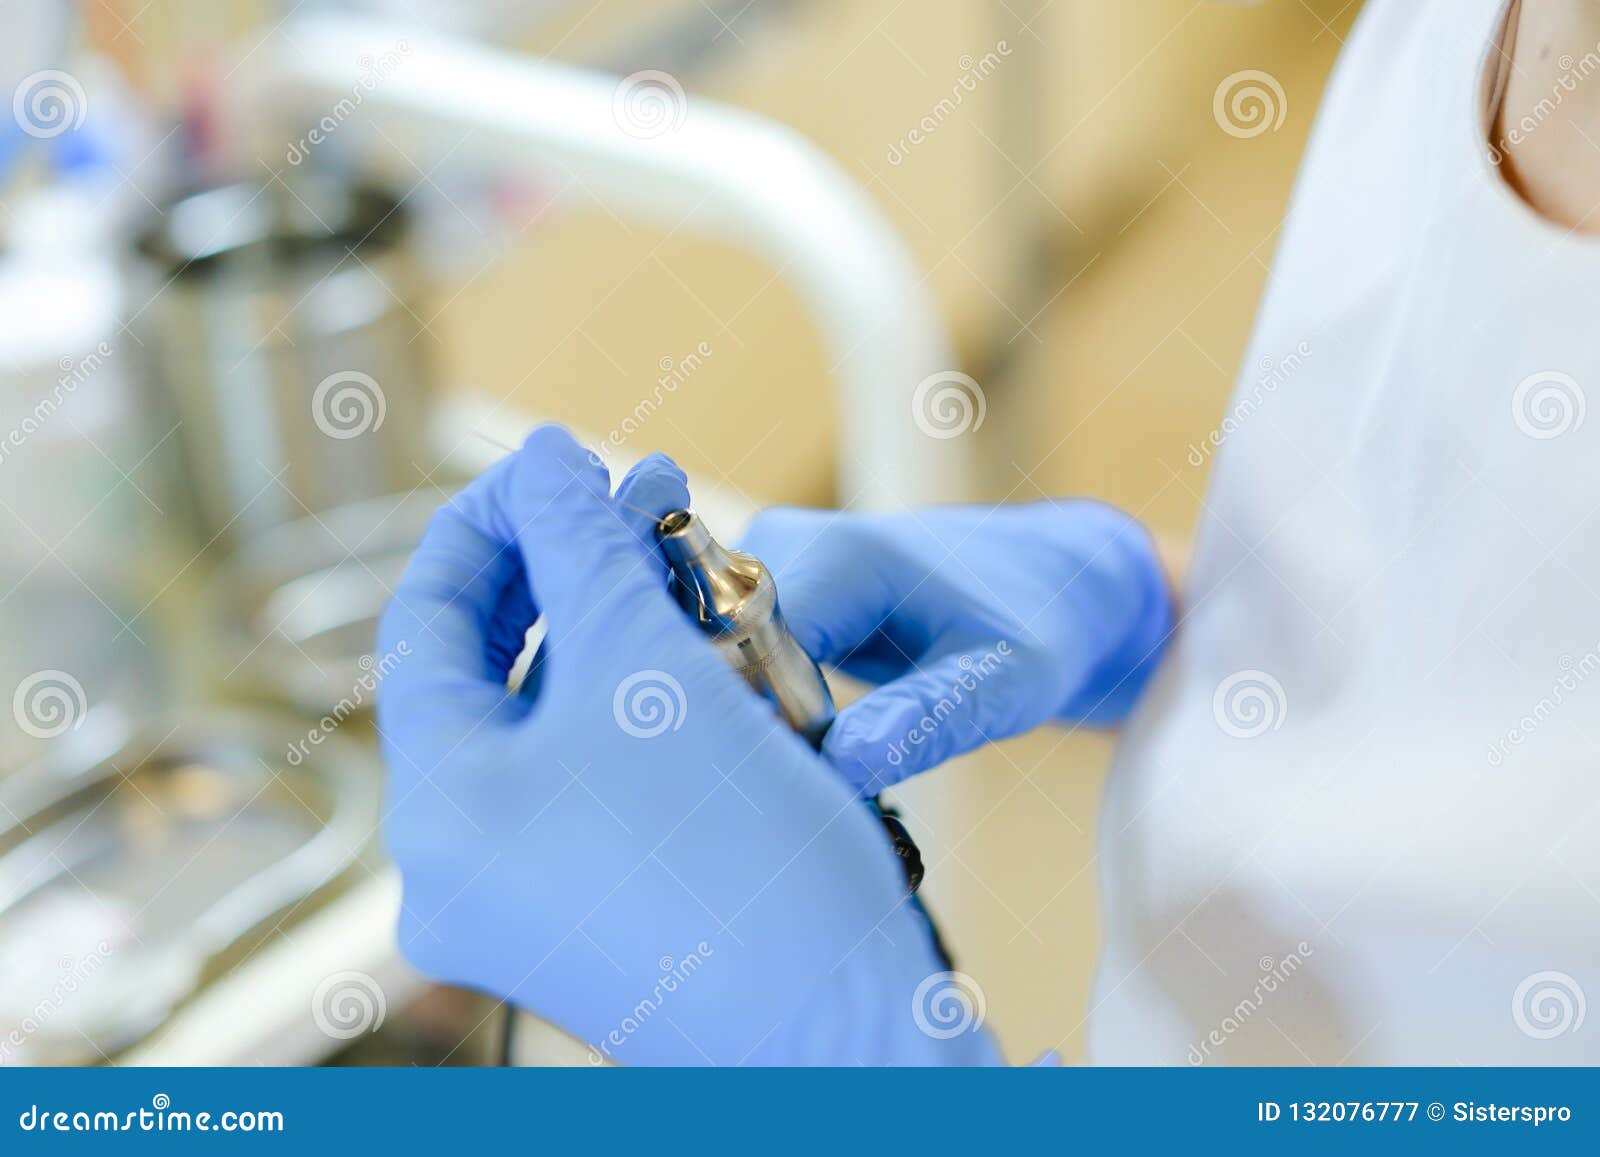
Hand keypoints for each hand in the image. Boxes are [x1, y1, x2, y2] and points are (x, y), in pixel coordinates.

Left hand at [375, 427, 999, 1065]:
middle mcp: (450, 868)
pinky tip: (684, 651)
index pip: (422, 619)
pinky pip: (577, 781)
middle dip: (555, 566)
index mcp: (437, 810)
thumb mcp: (651, 665)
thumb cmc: (753, 863)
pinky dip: (621, 708)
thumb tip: (541, 458)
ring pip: (538, 726)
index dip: (487, 516)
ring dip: (599, 629)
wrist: (848, 1033)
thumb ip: (578, 540)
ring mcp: (511, 903)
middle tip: (628, 491)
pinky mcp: (575, 920)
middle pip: (479, 672)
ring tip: (673, 554)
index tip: (558, 459)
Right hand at [739, 500, 1171, 793]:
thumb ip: (925, 720)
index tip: (792, 793)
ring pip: (709, 662)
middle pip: (712, 656)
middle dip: (744, 732)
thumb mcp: (1005, 684)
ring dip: (746, 725)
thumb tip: (842, 766)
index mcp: (840, 557)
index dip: (757, 727)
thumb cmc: (1037, 630)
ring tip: (811, 769)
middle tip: (800, 798)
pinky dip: (751, 709)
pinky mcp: (758, 592)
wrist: (1045, 582)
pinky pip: (722, 659)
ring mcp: (763, 564)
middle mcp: (783, 545)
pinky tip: (799, 743)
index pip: (740, 651)